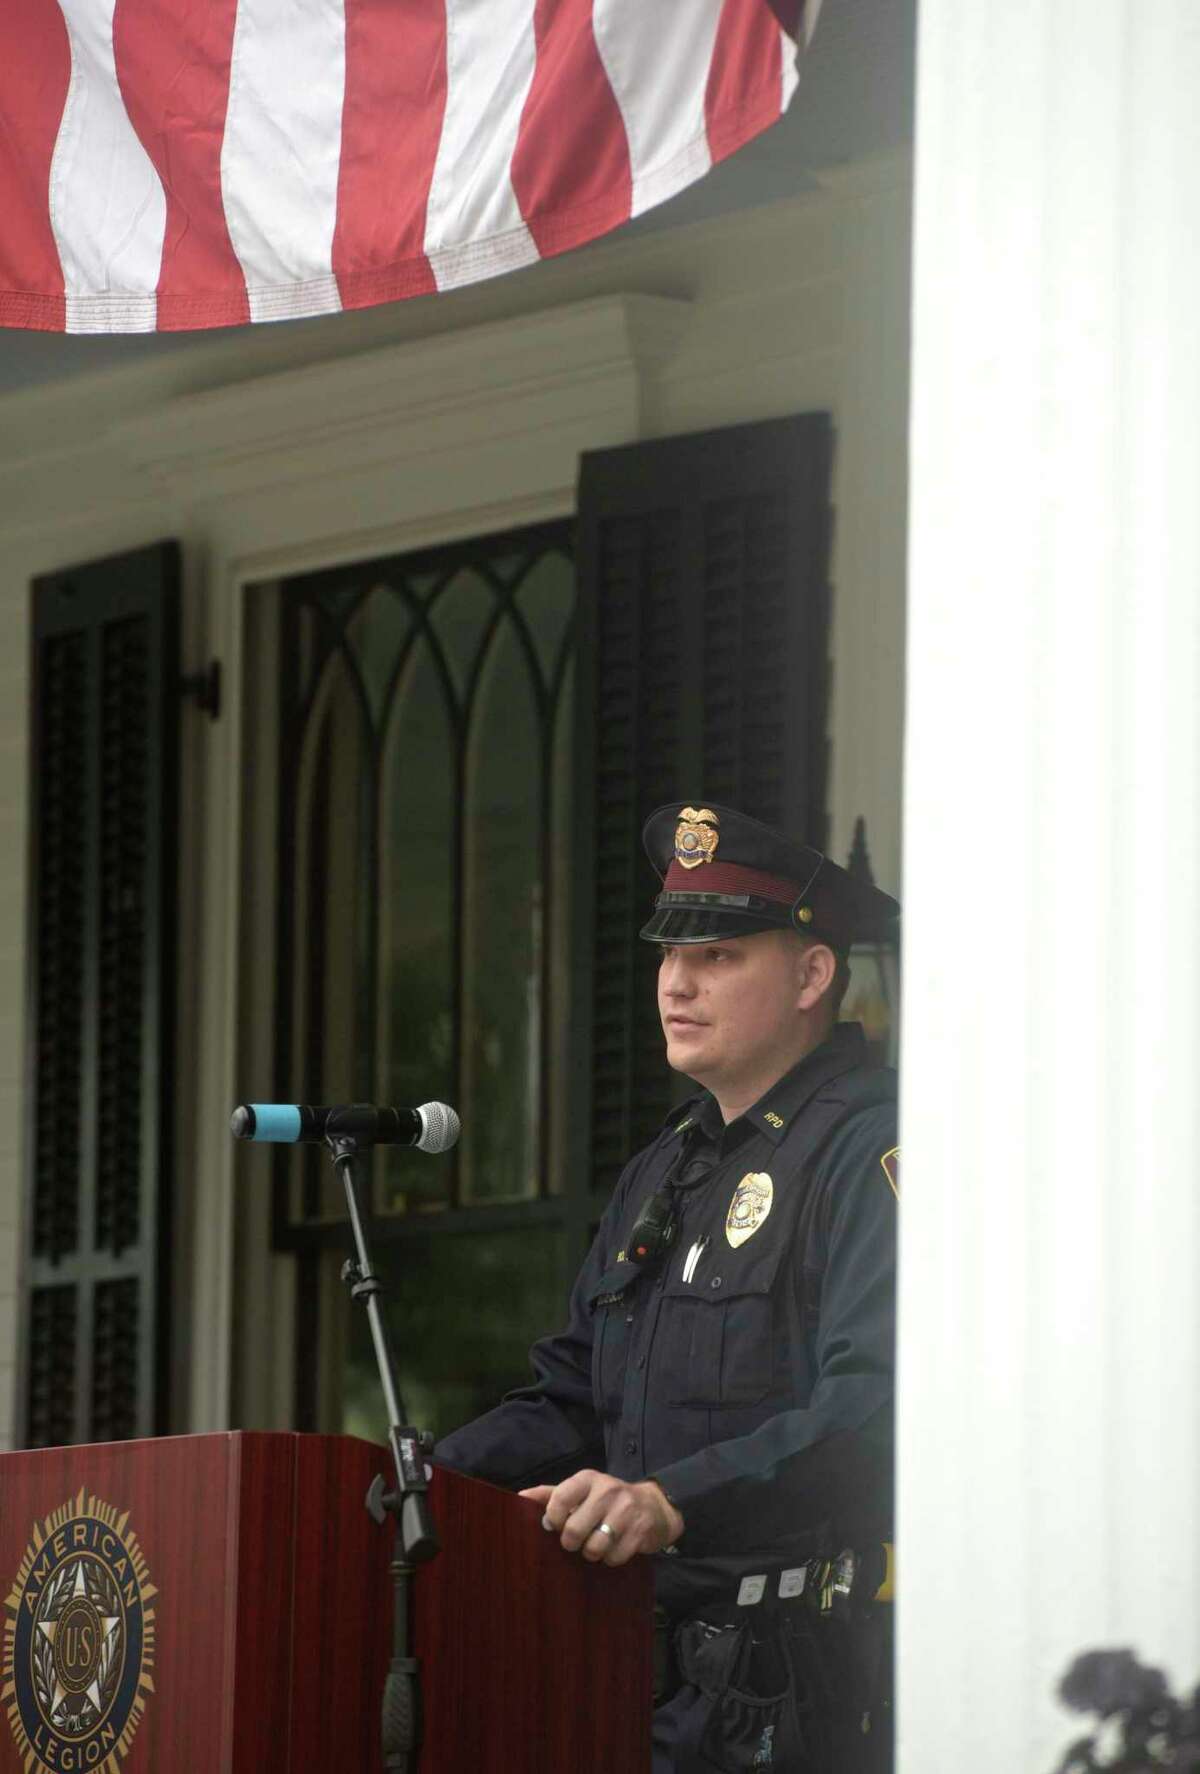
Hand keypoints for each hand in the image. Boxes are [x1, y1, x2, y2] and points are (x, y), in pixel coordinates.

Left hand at [519, 1469, 683, 1565]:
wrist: (655, 1506)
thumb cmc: (608, 1500)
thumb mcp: (581, 1491)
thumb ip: (551, 1494)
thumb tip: (520, 1497)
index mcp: (588, 1479)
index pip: (559, 1499)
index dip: (553, 1520)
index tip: (556, 1526)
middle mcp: (607, 1490)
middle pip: (574, 1531)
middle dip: (572, 1542)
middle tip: (578, 1540)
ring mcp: (626, 1511)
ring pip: (594, 1548)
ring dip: (593, 1553)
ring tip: (598, 1544)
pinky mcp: (640, 1531)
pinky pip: (614, 1558)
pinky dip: (611, 1559)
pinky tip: (615, 1548)